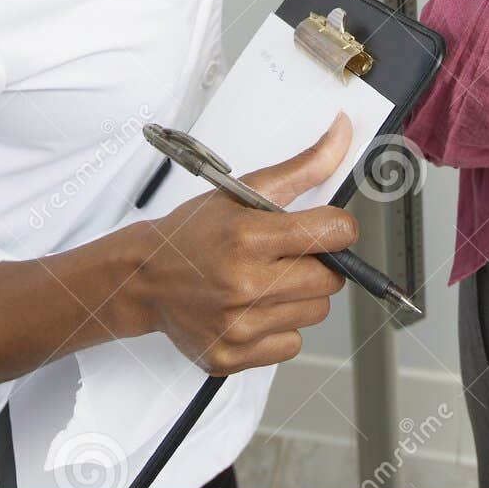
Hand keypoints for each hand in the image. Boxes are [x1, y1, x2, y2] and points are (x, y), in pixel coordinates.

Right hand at [133, 111, 358, 373]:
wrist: (144, 277)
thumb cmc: (195, 232)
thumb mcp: (243, 191)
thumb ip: (303, 166)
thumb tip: (344, 131)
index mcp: (248, 236)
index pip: (333, 233)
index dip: (338, 227)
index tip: (326, 227)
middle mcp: (243, 284)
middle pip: (330, 280)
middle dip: (318, 264)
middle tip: (287, 255)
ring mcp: (237, 325)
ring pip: (315, 313)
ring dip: (300, 296)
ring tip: (266, 280)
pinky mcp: (232, 356)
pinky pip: (291, 345)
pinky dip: (280, 327)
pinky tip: (253, 308)